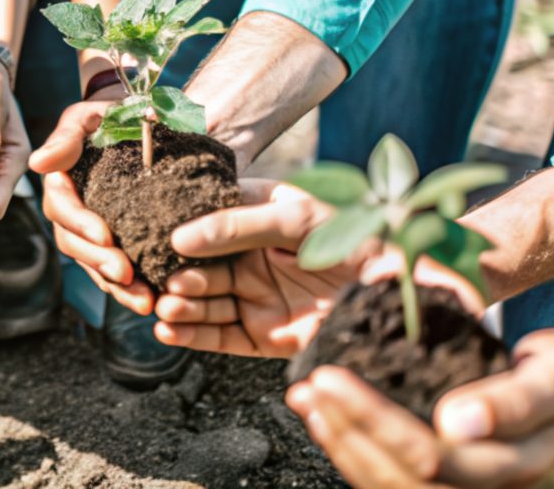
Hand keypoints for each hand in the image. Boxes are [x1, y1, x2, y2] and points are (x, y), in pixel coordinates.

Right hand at [29, 92, 155, 312]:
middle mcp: (69, 211)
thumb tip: (38, 164)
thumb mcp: (87, 117)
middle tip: (126, 274)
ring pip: (92, 264)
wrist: (133, 121)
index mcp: (60, 183)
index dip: (81, 223)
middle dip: (98, 261)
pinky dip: (128, 288)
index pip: (63, 207)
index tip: (105, 235)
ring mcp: (87, 231)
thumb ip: (65, 138)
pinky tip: (150, 300)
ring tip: (144, 300)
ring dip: (114, 285)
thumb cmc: (109, 114)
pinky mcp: (109, 244)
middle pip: (74, 243)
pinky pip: (111, 271)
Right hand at [151, 177, 350, 352]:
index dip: (170, 229)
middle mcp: (246, 255)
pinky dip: (192, 335)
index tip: (147, 236)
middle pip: (195, 266)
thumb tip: (179, 238)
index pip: (199, 220)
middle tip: (157, 281)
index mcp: (252, 216)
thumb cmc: (356, 233)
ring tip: (164, 305)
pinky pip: (220, 337)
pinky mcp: (264, 333)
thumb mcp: (295, 218)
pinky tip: (169, 329)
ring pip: (202, 303)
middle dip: (172, 274)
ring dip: (178, 304)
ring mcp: (254, 295)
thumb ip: (238, 225)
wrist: (406, 285)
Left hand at [288, 330, 553, 488]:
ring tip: (304, 401)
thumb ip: (513, 402)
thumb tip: (456, 423)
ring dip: (341, 446)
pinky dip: (353, 451)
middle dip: (347, 432)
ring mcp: (465, 488)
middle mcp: (484, 488)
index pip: (432, 457)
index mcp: (511, 466)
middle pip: (402, 478)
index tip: (332, 377)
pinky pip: (393, 478)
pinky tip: (327, 421)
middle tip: (306, 387)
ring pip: (391, 486)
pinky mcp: (448, 478)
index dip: (375, 421)